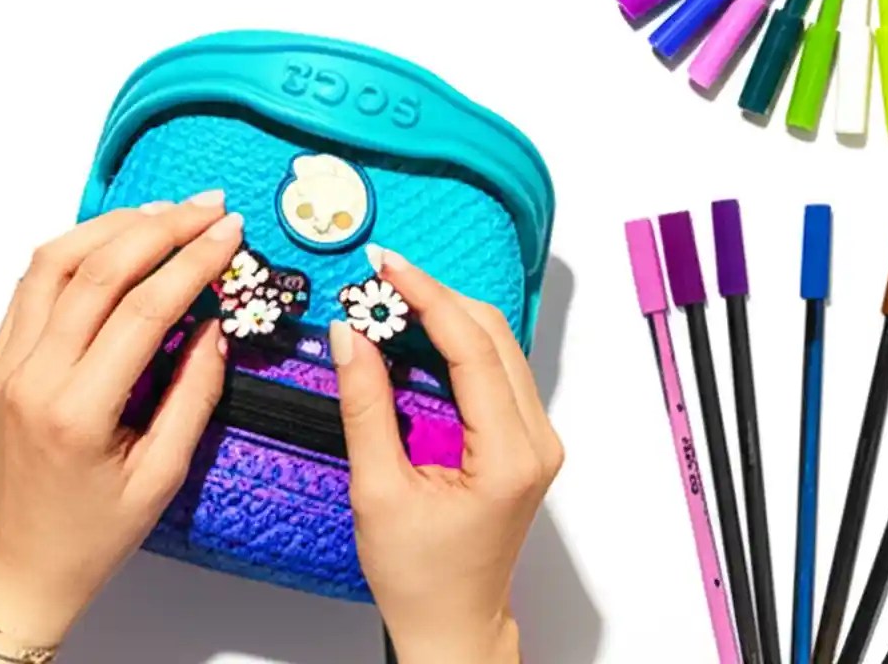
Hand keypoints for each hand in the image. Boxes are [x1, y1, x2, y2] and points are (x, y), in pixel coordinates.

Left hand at [0, 191, 241, 660]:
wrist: (18, 567)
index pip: (141, 308)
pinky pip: (31, 284)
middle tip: (208, 208)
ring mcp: (5, 363)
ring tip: (165, 212)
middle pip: (96, 270)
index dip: (191, 262)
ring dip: (112, 226)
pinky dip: (74, 250)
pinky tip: (113, 240)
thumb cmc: (91, 536)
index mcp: (77, 412)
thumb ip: (193, 395)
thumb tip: (214, 324)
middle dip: (160, 228)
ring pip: (53, 262)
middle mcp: (31, 376)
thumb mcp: (161, 477)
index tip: (228, 233)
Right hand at [328, 245, 563, 663]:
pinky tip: (417, 334)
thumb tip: (351, 336)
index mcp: (509, 456)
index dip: (427, 297)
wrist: (452, 622)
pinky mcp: (521, 442)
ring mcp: (535, 441)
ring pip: (499, 348)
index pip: (473, 349)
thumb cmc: (421, 576)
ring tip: (392, 298)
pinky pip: (496, 371)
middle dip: (437, 297)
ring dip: (448, 316)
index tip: (387, 266)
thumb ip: (366, 406)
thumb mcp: (378, 490)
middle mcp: (536, 442)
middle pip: (495, 336)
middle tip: (382, 277)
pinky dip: (457, 344)